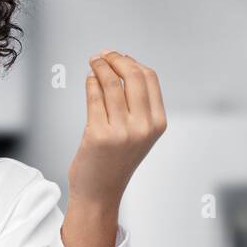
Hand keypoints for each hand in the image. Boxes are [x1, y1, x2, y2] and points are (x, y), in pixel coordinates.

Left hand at [68, 50, 166, 209]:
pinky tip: (89, 80)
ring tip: (93, 62)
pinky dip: (90, 83)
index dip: (132, 62)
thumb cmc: (115, 161)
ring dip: (99, 67)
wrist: (100, 192)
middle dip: (115, 59)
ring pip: (111, 83)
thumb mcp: (138, 133)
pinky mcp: (98, 134)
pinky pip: (94, 97)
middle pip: (132, 75)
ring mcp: (121, 131)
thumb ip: (137, 104)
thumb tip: (122, 65)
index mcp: (157, 123)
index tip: (118, 56)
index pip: (149, 78)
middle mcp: (143, 127)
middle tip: (102, 55)